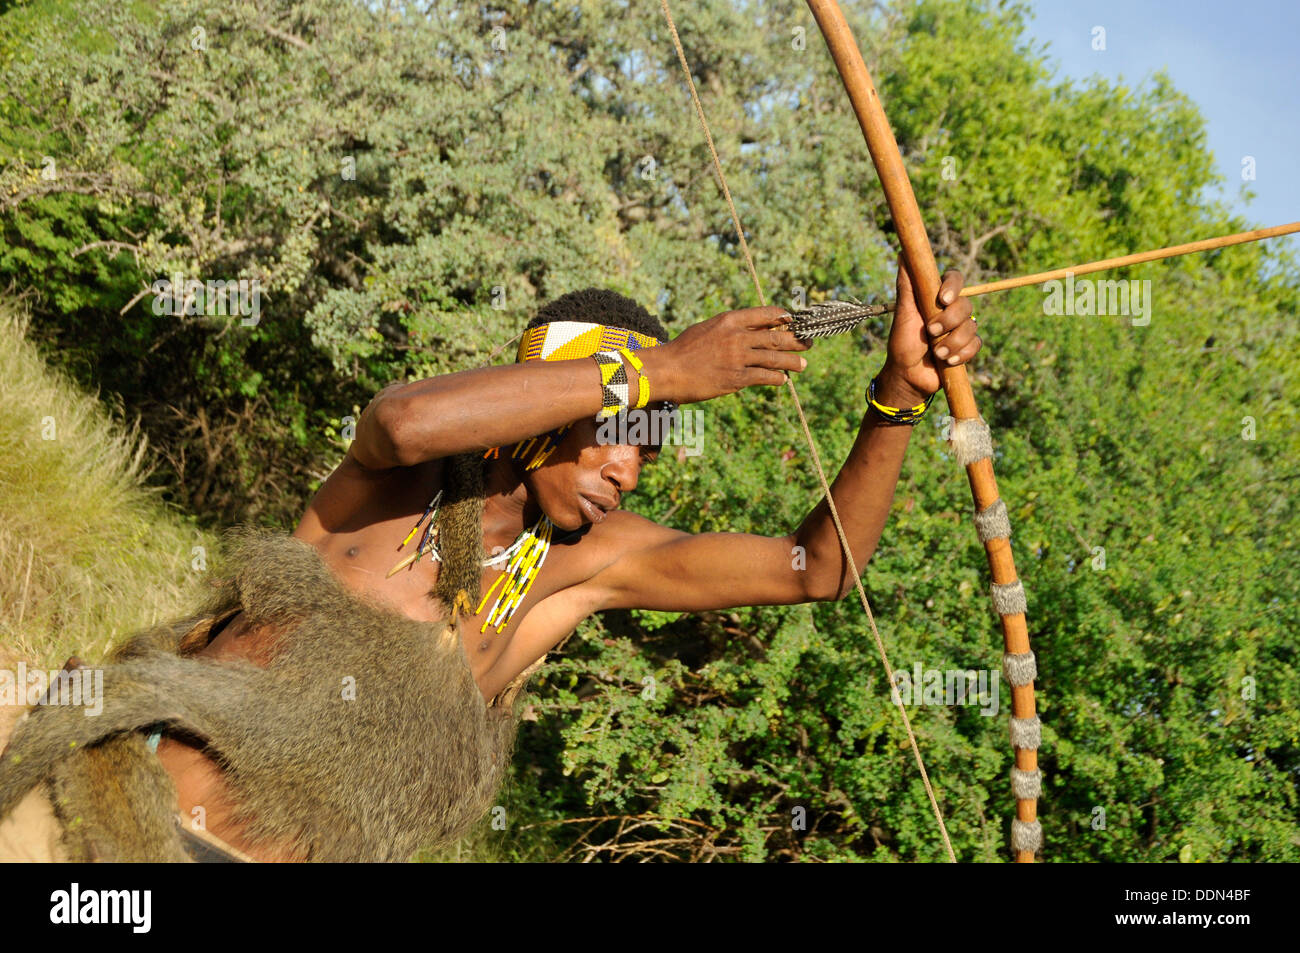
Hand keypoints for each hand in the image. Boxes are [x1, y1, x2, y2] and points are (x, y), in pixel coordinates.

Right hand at [639, 306, 811, 404]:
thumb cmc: (684, 349)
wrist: (667, 370)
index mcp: (730, 320)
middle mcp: (737, 337)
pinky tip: (783, 379)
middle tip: (808, 343)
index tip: (793, 322)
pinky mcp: (736, 378)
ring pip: (775, 357)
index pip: (767, 314)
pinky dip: (777, 378)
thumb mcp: (708, 328)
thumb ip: (730, 327)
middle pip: (777, 336)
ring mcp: (738, 358)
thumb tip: (751, 329)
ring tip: (803, 364)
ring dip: (793, 361)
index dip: (784, 318)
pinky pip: (764, 377)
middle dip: (796, 340)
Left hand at [879, 261, 980, 403]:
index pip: (954, 279)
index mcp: (936, 297)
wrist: (908, 375)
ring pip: (972, 326)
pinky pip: (975, 344)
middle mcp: (951, 310)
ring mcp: (961, 328)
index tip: (942, 300)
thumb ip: (907, 285)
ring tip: (937, 353)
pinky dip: (961, 354)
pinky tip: (948, 361)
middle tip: (930, 333)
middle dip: (949, 322)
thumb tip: (903, 253)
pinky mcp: (967, 347)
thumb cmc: (902, 343)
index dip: (953, 286)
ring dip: (952, 342)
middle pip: (966, 305)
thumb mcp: (903, 313)